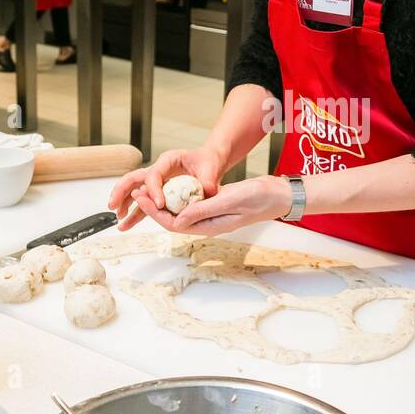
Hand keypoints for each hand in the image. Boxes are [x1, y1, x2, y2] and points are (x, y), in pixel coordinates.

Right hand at [107, 145, 225, 230]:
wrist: (208, 162)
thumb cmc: (207, 161)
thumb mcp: (211, 168)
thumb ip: (208, 180)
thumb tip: (207, 191)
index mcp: (168, 160)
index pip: (154, 174)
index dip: (154, 190)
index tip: (159, 204)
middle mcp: (158, 169)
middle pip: (133, 178)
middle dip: (122, 192)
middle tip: (114, 206)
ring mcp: (157, 180)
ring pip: (134, 191)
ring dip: (124, 205)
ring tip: (119, 219)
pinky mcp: (159, 191)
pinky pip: (144, 202)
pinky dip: (135, 212)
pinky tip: (127, 223)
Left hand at [129, 175, 293, 236]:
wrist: (278, 195)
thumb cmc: (258, 198)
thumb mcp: (230, 201)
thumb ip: (203, 210)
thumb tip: (178, 219)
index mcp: (209, 226)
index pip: (174, 224)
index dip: (154, 212)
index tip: (141, 198)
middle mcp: (207, 223)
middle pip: (172, 220)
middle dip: (152, 208)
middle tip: (136, 192)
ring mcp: (210, 215)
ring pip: (179, 212)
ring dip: (161, 203)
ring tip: (146, 190)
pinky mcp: (213, 205)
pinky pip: (189, 204)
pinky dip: (176, 197)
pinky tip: (168, 186)